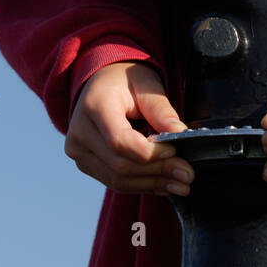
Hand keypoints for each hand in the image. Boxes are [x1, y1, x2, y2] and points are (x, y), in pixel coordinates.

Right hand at [65, 62, 193, 196]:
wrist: (103, 83)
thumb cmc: (127, 80)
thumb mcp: (148, 86)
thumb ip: (163, 112)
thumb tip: (182, 136)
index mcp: (94, 106)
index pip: (119, 141)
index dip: (150, 153)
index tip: (176, 151)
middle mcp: (80, 132)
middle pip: (120, 165)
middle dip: (157, 171)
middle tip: (187, 174)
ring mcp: (79, 151)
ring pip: (117, 179)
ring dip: (152, 184)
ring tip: (181, 184)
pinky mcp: (86, 164)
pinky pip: (114, 182)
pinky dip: (142, 185)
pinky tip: (164, 184)